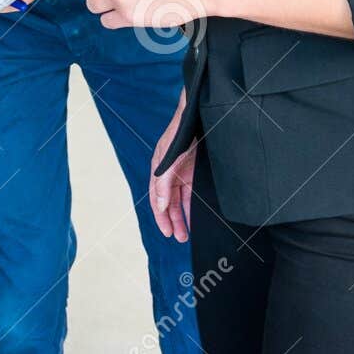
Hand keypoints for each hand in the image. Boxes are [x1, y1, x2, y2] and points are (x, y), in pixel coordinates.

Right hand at [150, 89, 194, 241]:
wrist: (198, 115)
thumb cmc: (180, 133)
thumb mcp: (170, 160)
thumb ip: (163, 183)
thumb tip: (158, 205)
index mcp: (158, 170)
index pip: (156, 198)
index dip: (160, 216)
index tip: (167, 232)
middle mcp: (168, 173)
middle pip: (167, 202)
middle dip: (172, 220)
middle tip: (179, 238)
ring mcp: (182, 172)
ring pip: (180, 200)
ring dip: (182, 216)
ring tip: (186, 233)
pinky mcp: (195, 171)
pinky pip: (191, 193)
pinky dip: (192, 205)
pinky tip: (196, 216)